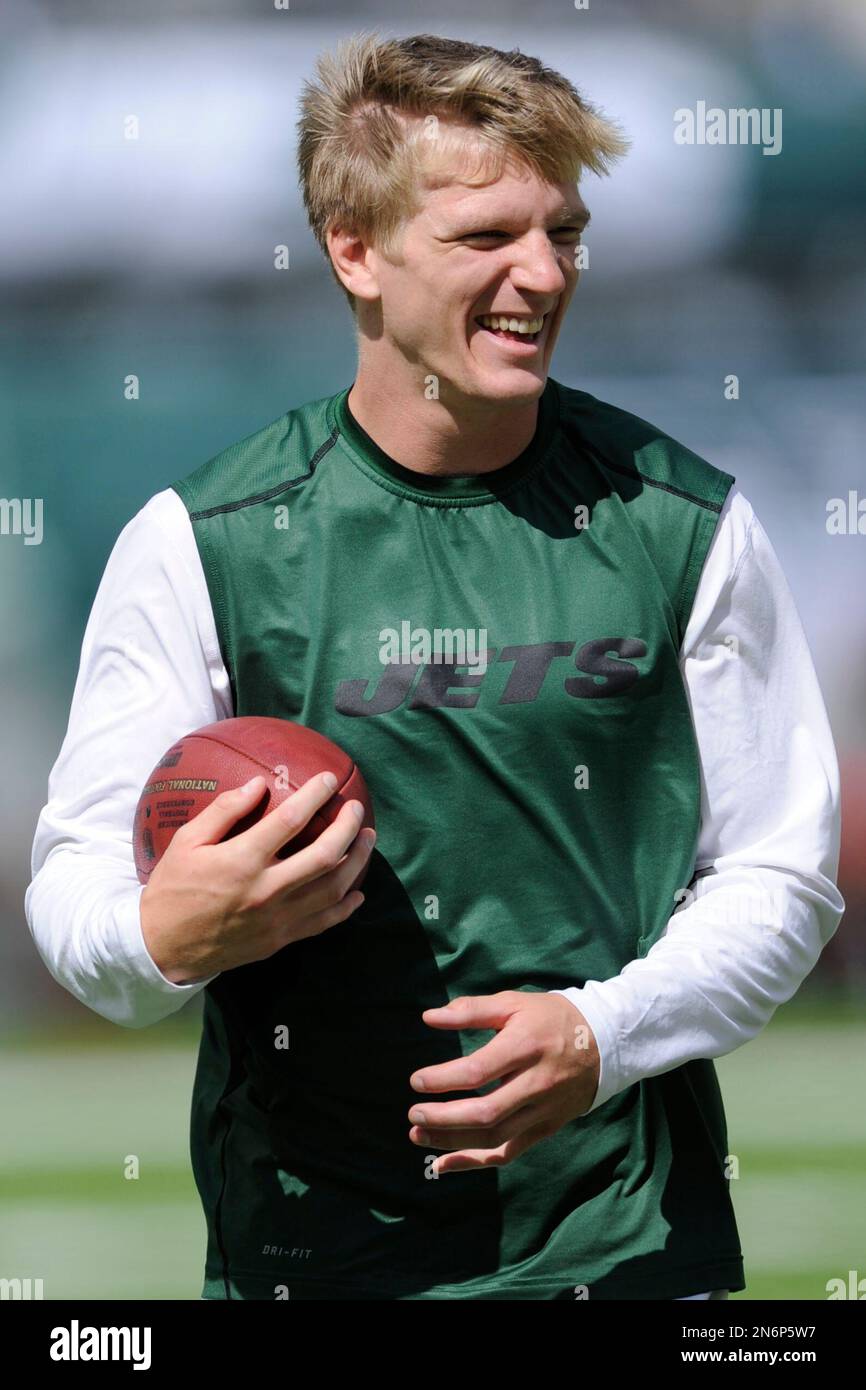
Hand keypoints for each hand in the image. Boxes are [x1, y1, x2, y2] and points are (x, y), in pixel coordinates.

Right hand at [140, 772, 375, 983]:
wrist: (163, 948)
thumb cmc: (173, 888)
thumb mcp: (187, 842)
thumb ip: (223, 811)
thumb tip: (258, 784)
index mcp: (241, 861)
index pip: (290, 820)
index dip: (314, 796)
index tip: (329, 779)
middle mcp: (266, 890)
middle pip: (324, 855)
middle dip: (348, 827)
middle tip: (356, 809)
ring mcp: (278, 919)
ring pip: (333, 889)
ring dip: (357, 862)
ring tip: (367, 840)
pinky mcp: (281, 940)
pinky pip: (324, 922)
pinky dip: (345, 906)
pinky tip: (357, 891)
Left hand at [407, 990, 599, 1173]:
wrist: (605, 1043)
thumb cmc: (551, 1018)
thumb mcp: (513, 1003)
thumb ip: (471, 1010)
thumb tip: (429, 1017)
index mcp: (525, 1047)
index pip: (478, 1071)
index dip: (443, 1079)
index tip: (416, 1081)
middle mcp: (536, 1083)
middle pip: (485, 1112)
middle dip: (443, 1118)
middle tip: (413, 1114)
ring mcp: (543, 1111)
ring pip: (494, 1137)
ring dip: (452, 1142)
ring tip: (418, 1135)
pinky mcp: (546, 1128)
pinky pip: (508, 1153)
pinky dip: (475, 1162)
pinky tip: (445, 1163)